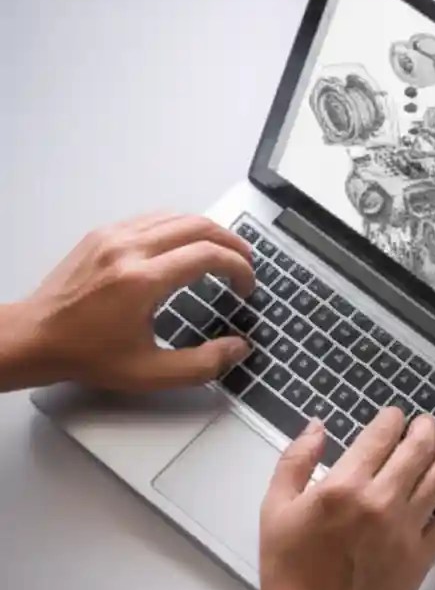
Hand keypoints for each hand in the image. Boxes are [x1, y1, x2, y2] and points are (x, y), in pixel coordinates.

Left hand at [0, 212, 254, 391]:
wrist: (33, 338)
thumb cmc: (86, 355)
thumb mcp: (149, 372)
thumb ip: (202, 364)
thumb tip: (238, 348)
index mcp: (142, 281)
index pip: (208, 255)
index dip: (238, 267)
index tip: (245, 286)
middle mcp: (128, 249)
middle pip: (198, 226)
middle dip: (231, 243)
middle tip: (244, 264)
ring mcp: (113, 237)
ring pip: (176, 216)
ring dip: (207, 232)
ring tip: (222, 252)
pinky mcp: (102, 235)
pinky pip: (152, 218)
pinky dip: (179, 227)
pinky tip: (185, 246)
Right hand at [247, 408, 434, 589]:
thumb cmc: (289, 571)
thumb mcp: (275, 508)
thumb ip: (295, 460)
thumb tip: (317, 426)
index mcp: (343, 486)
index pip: (381, 436)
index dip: (393, 419)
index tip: (396, 416)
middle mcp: (380, 502)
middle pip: (419, 449)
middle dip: (427, 429)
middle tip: (428, 424)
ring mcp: (406, 528)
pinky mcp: (422, 555)